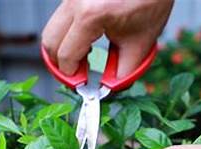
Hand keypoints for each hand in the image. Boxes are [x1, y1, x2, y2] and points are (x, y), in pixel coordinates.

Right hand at [42, 0, 173, 76]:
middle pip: (49, 42)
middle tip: (78, 75)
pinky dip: (68, 34)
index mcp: (90, 14)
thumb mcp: (140, 44)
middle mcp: (75, 1)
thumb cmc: (151, 1)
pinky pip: (62, 18)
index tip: (81, 85)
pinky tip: (87, 40)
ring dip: (63, 48)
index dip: (71, 75)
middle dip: (60, 63)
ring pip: (52, 29)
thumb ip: (123, 73)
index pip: (66, 55)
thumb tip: (108, 89)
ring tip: (84, 58)